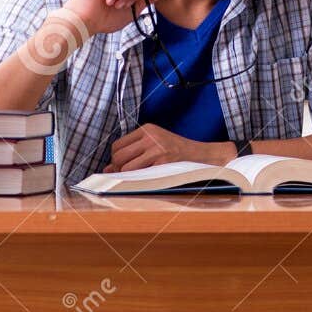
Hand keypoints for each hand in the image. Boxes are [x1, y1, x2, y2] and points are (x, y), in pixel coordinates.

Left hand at [105, 124, 228, 172]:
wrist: (204, 157)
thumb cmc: (178, 155)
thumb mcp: (155, 147)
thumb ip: (133, 154)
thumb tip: (107, 170)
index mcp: (147, 129)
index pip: (117, 145)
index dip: (115, 160)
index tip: (121, 168)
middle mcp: (150, 136)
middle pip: (118, 156)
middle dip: (118, 169)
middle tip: (126, 177)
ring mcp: (156, 148)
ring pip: (126, 167)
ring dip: (127, 177)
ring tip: (136, 180)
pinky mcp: (162, 162)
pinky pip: (139, 174)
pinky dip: (137, 181)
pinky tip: (145, 182)